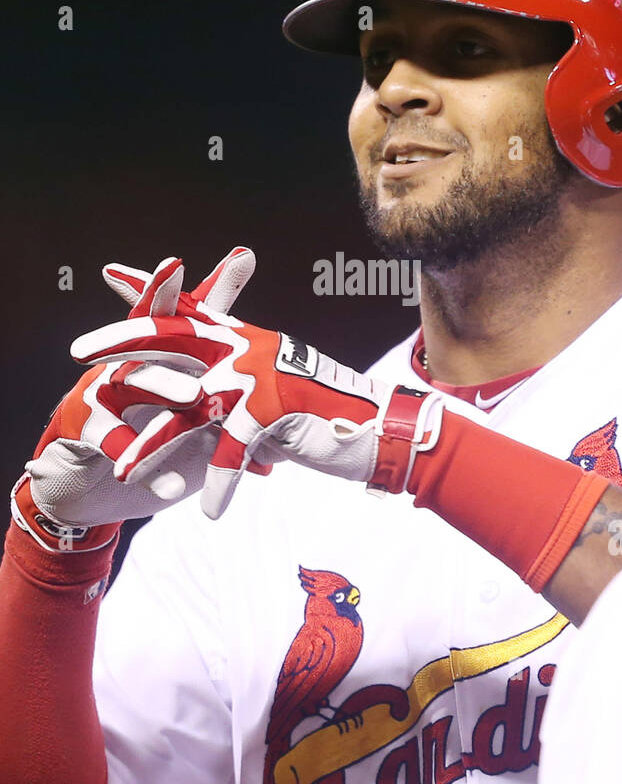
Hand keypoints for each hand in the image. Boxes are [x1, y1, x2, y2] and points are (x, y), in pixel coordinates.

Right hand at [11, 247, 256, 550]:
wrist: (87, 485)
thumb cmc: (145, 443)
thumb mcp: (190, 430)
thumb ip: (226, 418)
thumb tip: (280, 426)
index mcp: (160, 357)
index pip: (192, 318)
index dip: (216, 286)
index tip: (244, 255)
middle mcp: (128, 360)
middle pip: (149, 319)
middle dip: (160, 290)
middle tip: (175, 262)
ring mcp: (102, 388)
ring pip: (135, 376)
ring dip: (165, 386)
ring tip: (194, 397)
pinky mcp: (83, 425)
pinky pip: (114, 437)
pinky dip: (142, 461)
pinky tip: (167, 486)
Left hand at [72, 311, 444, 519]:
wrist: (380, 430)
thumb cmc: (324, 416)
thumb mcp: (273, 392)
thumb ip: (234, 386)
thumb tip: (197, 396)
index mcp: (245, 338)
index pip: (189, 308)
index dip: (151, 288)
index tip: (112, 271)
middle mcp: (247, 346)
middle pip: (172, 337)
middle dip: (122, 343)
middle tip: (79, 352)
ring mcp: (260, 373)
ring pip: (188, 408)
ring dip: (153, 447)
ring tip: (124, 475)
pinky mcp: (274, 406)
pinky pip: (230, 451)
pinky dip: (220, 484)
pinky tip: (211, 512)